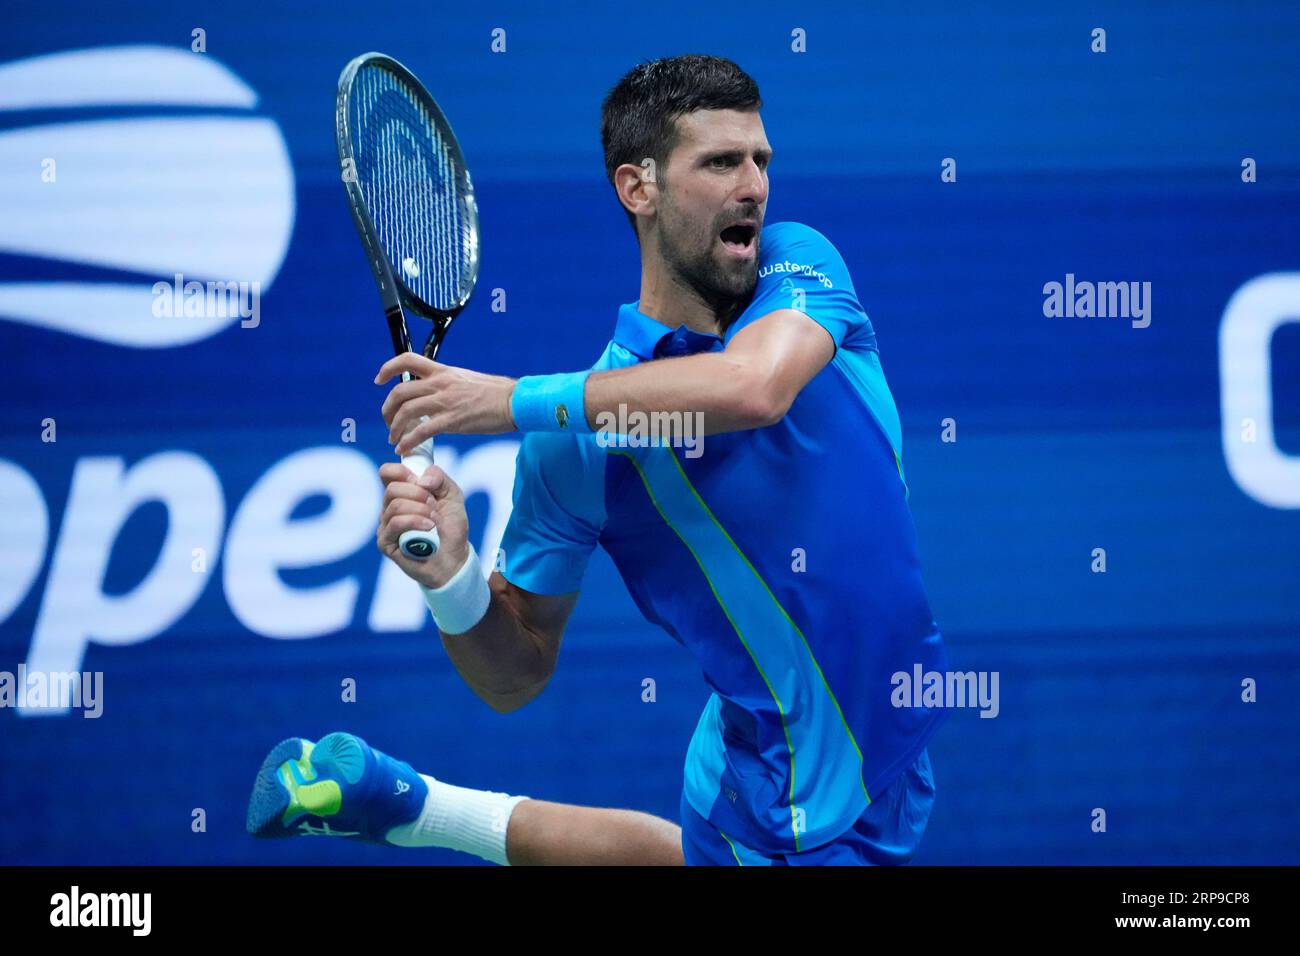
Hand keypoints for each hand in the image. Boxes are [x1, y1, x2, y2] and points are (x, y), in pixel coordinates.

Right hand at [375, 461, 471, 588]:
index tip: (420, 480)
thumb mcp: (453, 497)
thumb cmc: (451, 528)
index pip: (387, 473)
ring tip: (435, 521)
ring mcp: (386, 525)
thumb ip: (440, 479)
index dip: (401, 471)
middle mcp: (390, 507)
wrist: (454, 559)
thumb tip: (422, 478)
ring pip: (395, 505)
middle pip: (392, 488)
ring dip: (421, 510)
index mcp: (403, 493)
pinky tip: (429, 528)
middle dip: (419, 494)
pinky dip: (415, 522)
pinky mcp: (385, 542)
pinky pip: (395, 523)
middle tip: (434, 506)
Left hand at [376, 354, 516, 453]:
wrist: (514, 402)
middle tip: (388, 422)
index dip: (388, 368)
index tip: (379, 380)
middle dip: (387, 409)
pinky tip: (404, 449)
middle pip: (400, 392)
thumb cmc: (494, 394)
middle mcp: (440, 384)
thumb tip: (433, 396)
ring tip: (395, 439)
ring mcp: (445, 402)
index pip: (407, 360)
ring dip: (395, 428)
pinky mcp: (452, 421)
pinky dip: (408, 441)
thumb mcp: (465, 380)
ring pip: (406, 412)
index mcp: (443, 372)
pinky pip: (421, 431)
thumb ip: (446, 386)